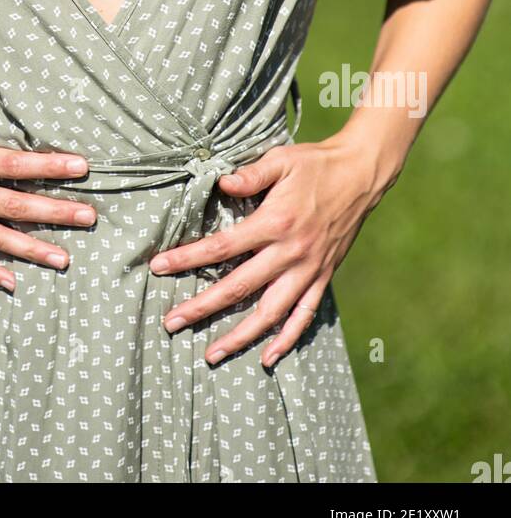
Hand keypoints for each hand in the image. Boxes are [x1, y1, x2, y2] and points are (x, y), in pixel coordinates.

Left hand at [148, 134, 384, 366]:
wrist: (360, 175)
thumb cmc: (314, 164)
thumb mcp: (281, 160)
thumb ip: (251, 174)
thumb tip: (222, 184)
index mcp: (274, 222)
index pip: (222, 247)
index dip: (187, 259)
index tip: (158, 267)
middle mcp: (290, 252)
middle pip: (239, 287)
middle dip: (202, 307)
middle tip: (171, 323)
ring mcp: (308, 269)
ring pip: (270, 312)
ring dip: (240, 335)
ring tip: (212, 354)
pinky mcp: (323, 277)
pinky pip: (304, 315)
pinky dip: (287, 339)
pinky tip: (267, 357)